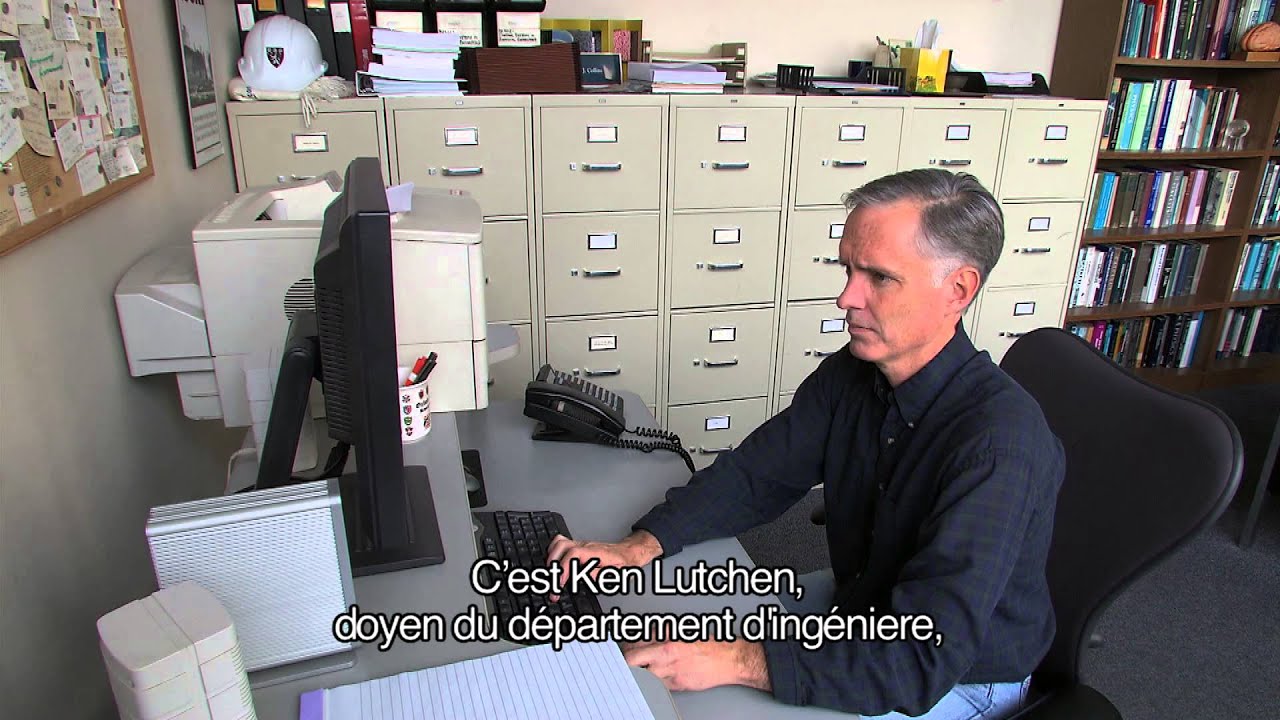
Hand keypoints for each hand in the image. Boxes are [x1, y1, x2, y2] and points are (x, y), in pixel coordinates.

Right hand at [544, 530, 661, 600]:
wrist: (630, 552)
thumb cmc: (625, 564)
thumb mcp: (617, 574)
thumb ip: (600, 575)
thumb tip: (583, 576)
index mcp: (596, 553)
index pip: (573, 554)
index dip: (564, 568)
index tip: (560, 583)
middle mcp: (586, 546)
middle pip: (562, 546)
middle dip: (554, 564)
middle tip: (555, 582)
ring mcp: (581, 544)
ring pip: (559, 542)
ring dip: (552, 558)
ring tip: (553, 574)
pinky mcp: (579, 546)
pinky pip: (561, 543)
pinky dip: (553, 552)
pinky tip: (555, 564)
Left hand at [623, 639, 770, 692]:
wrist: (730, 659)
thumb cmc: (709, 644)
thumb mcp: (682, 631)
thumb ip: (661, 634)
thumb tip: (642, 637)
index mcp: (667, 637)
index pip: (634, 642)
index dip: (624, 648)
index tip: (618, 650)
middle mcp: (666, 654)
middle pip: (631, 660)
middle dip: (624, 662)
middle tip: (622, 664)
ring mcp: (670, 671)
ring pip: (641, 676)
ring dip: (636, 674)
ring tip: (636, 672)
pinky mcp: (677, 685)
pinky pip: (656, 687)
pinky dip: (651, 684)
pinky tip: (651, 681)